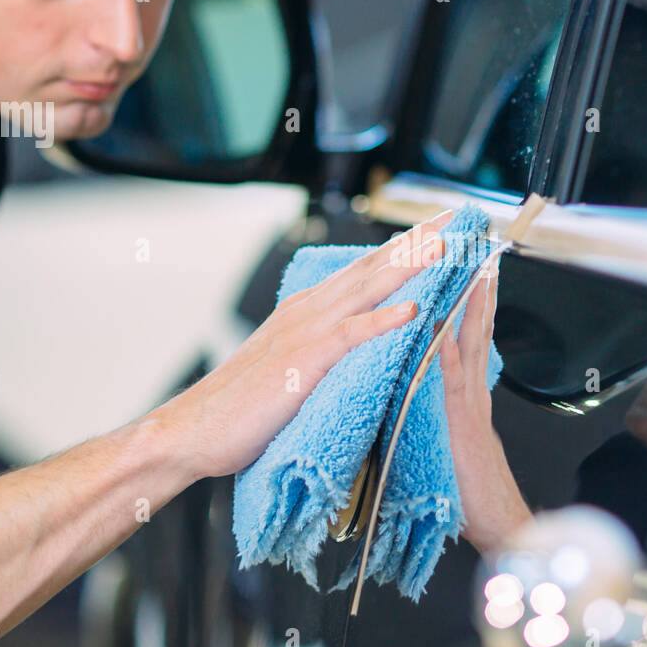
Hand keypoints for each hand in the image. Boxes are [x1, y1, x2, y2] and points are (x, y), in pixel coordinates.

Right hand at [151, 210, 455, 479]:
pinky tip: (410, 311)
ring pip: (366, 290)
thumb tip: (347, 339)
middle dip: (415, 242)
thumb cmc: (240, 404)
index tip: (436, 229)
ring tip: (442, 248)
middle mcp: (309, 311)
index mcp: (307, 310)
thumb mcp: (287, 362)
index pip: (363, 269)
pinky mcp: (303, 362)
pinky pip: (349, 337)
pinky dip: (381, 321)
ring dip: (407, 267)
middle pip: (371, 267)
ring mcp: (305, 332)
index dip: (401, 247)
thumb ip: (318, 344)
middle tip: (452, 219)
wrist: (194, 428)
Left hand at [439, 267, 532, 553]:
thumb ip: (440, 407)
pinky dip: (449, 354)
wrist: (498, 526)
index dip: (467, 296)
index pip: (466, 333)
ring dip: (469, 306)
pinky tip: (443, 329)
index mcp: (465, 393)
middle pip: (474, 327)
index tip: (465, 262)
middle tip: (475, 247)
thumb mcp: (449, 436)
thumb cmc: (469, 489)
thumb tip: (421, 382)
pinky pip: (454, 383)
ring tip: (469, 269)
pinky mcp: (462, 426)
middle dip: (475, 286)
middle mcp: (471, 392)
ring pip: (469, 345)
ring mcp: (470, 406)